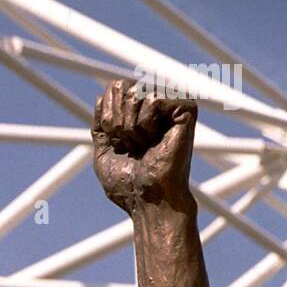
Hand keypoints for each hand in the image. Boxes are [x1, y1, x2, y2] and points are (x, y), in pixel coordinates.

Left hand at [92, 78, 195, 215]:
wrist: (148, 200)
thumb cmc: (128, 184)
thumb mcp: (104, 151)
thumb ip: (101, 124)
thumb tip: (100, 96)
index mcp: (139, 113)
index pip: (113, 88)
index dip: (107, 116)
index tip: (117, 142)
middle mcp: (156, 105)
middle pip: (121, 86)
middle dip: (117, 121)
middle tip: (131, 145)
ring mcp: (172, 104)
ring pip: (136, 91)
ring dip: (131, 126)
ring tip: (144, 144)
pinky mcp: (186, 108)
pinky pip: (154, 98)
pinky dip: (146, 123)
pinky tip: (155, 139)